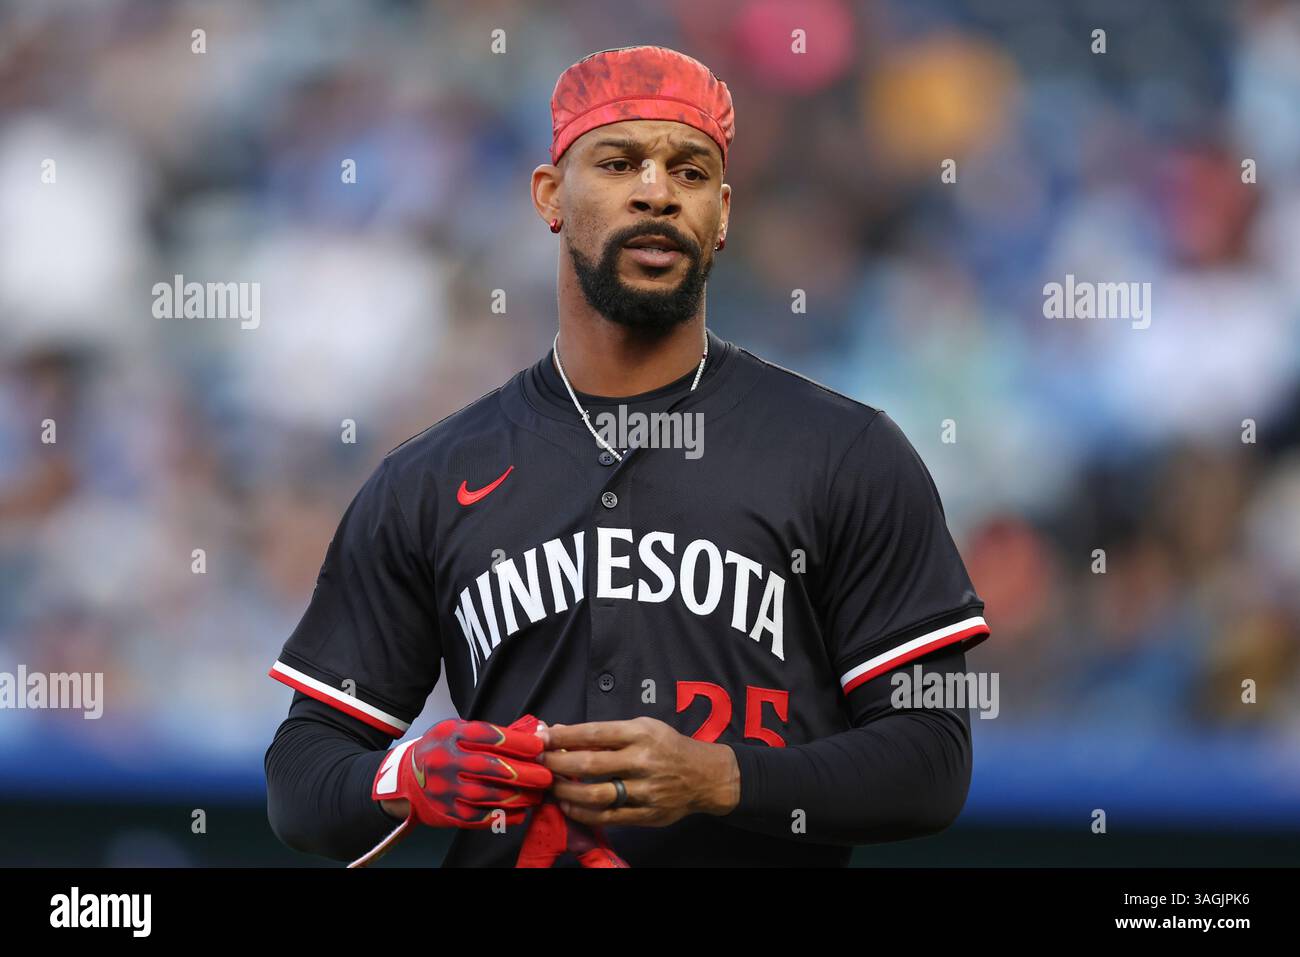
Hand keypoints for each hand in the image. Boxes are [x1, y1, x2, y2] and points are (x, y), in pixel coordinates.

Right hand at [352, 715, 551, 867]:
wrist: (405, 779)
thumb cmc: (440, 750)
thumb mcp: (457, 731)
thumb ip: (491, 734)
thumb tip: (531, 733)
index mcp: (449, 735)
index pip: (487, 736)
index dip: (516, 741)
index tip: (539, 746)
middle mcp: (444, 761)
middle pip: (489, 767)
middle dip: (523, 772)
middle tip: (546, 775)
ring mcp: (444, 789)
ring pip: (487, 795)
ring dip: (518, 796)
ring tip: (537, 795)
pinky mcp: (446, 812)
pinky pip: (478, 817)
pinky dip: (502, 815)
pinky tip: (520, 812)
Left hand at [539, 717, 739, 827]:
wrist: (705, 775)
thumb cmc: (667, 746)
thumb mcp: (642, 727)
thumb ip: (606, 733)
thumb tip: (562, 732)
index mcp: (640, 733)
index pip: (594, 733)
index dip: (563, 736)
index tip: (541, 738)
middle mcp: (642, 760)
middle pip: (590, 764)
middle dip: (558, 764)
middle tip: (540, 764)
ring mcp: (645, 790)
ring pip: (597, 795)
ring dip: (567, 793)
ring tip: (552, 788)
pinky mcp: (647, 814)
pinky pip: (609, 817)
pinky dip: (583, 813)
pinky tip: (570, 806)